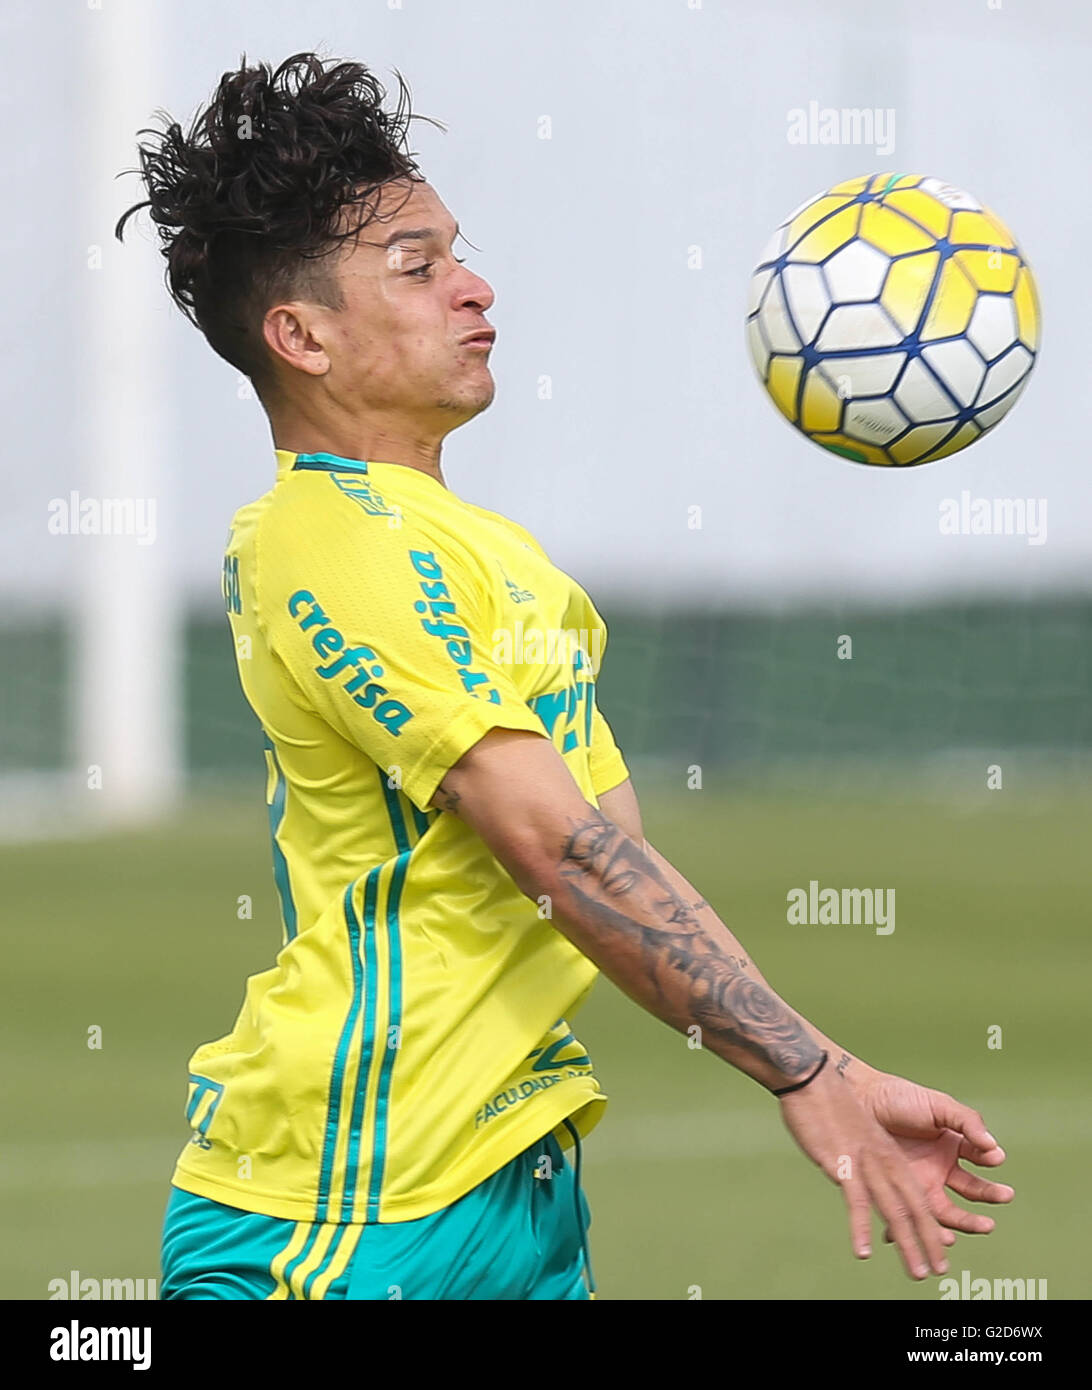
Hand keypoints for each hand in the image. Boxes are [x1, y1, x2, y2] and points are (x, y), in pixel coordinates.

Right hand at [777, 1061, 953, 1279]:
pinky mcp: (843, 1162)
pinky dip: (861, 1228)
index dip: (932, 1225)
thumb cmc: (830, 1104)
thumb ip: (865, 1156)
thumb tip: (861, 1177)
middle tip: (938, 1270)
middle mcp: (886, 1161)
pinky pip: (856, 1201)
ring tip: (917, 1271)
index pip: (919, 1195)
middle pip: (915, 1207)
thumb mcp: (857, 1132)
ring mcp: (866, 1163)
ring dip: (907, 1243)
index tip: (941, 1250)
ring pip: (894, 1210)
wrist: (813, 1078)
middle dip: (930, 1241)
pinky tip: (863, 1251)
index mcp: (891, 1155)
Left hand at [858, 1072, 1013, 1246]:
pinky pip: (911, 1216)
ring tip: (973, 1227)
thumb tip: (993, 1146)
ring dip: (961, 1224)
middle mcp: (940, 1167)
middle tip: (1000, 1203)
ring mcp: (920, 1181)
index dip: (990, 1159)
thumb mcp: (938, 1105)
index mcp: (953, 1145)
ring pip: (946, 1211)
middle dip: (988, 1198)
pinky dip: (918, 1229)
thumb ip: (967, 1122)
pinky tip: (927, 1235)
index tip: (995, 1157)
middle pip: (970, 1191)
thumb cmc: (899, 1097)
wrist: (861, 1098)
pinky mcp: (897, 1192)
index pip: (980, 1159)